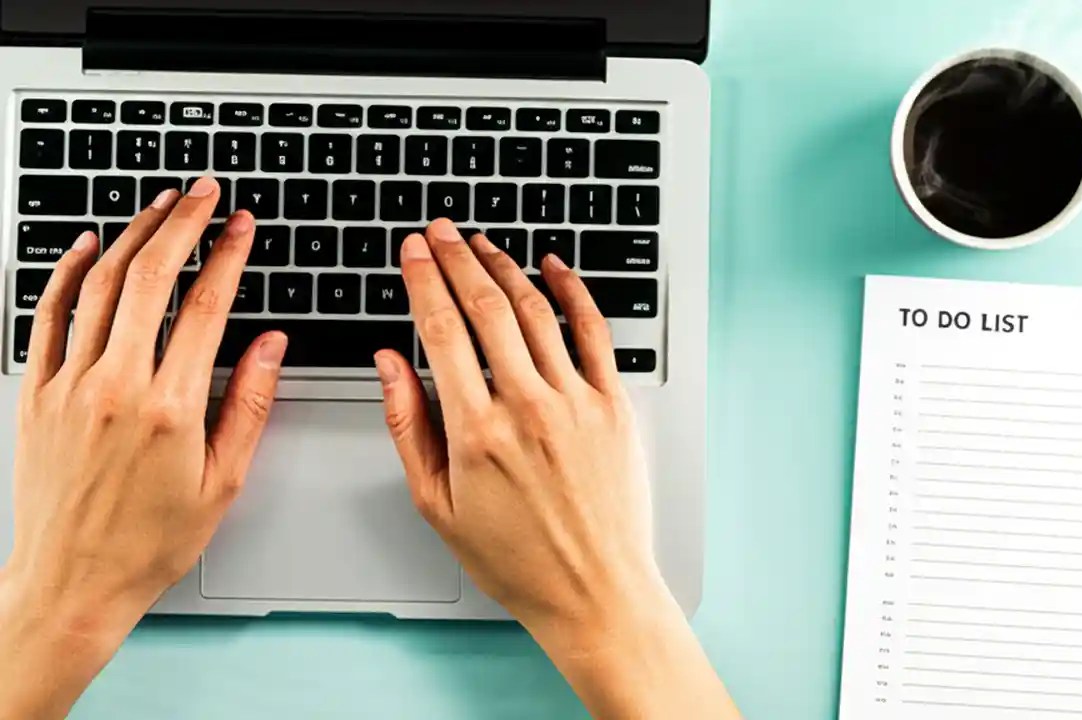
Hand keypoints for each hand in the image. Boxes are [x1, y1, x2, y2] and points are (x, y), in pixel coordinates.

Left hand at [0, 178, 285, 719]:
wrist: (71, 582)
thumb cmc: (148, 542)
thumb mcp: (222, 483)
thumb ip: (250, 405)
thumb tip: (269, 345)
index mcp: (170, 409)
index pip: (205, 308)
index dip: (228, 256)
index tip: (242, 226)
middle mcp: (115, 388)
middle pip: (149, 278)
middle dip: (182, 224)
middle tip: (205, 194)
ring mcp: (69, 386)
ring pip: (98, 285)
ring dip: (132, 235)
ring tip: (160, 206)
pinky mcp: (36, 393)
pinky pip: (47, 314)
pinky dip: (65, 271)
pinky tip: (86, 245)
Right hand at [376, 219, 737, 718]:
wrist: (593, 590)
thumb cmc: (515, 558)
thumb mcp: (437, 505)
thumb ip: (408, 427)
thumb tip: (389, 363)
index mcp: (476, 431)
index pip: (441, 330)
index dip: (423, 280)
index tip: (412, 251)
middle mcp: (527, 407)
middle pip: (485, 307)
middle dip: (456, 258)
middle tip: (440, 231)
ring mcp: (575, 402)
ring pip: (535, 311)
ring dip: (504, 267)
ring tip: (482, 243)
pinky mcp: (612, 405)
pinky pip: (593, 333)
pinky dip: (573, 292)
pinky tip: (555, 268)